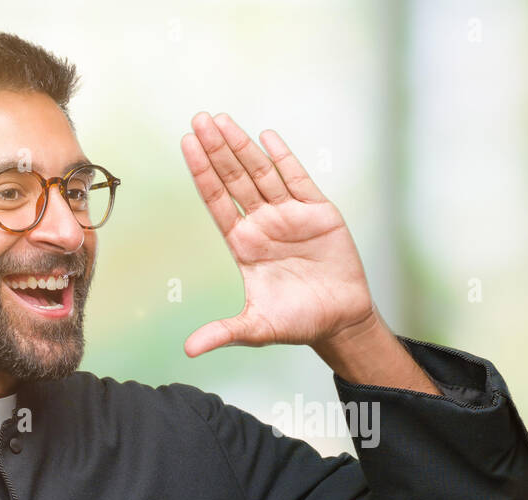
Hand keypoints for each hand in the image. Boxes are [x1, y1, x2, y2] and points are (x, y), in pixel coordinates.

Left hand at [179, 111, 377, 356]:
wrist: (341, 321)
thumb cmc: (299, 322)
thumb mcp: (257, 328)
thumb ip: (224, 333)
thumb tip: (190, 350)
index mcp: (244, 245)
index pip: (217, 201)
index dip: (202, 173)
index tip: (186, 145)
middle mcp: (263, 224)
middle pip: (234, 179)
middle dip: (217, 150)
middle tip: (199, 120)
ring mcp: (289, 215)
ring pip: (261, 173)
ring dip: (242, 147)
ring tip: (222, 120)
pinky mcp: (318, 212)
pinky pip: (298, 179)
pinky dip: (283, 158)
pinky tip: (267, 137)